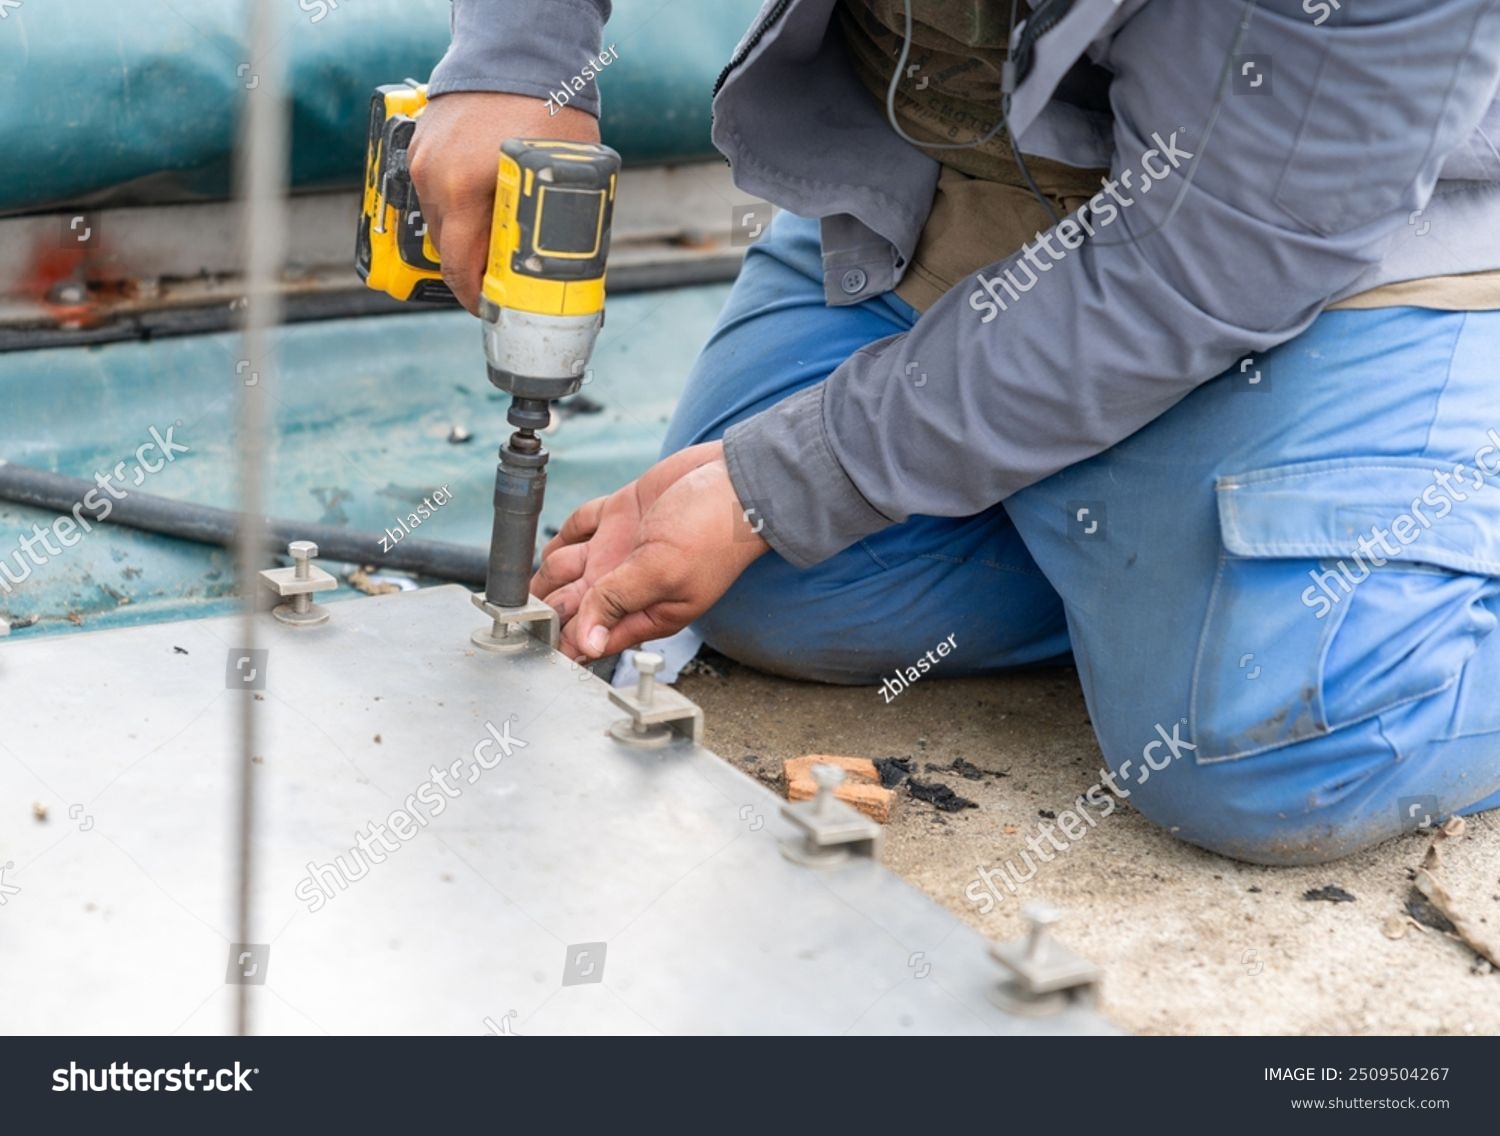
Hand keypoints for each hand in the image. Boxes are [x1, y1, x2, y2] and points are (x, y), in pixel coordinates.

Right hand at [408, 92, 598, 312]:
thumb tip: (559, 269)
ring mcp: (422, 159)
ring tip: (495, 243)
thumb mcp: (564, 177)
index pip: (460, 267)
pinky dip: (456, 206)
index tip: (494, 308)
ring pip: (439, 221)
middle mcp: (433, 177)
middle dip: (473, 269)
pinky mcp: (420, 145)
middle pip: (447, 249)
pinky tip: (483, 205)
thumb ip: (552, 224)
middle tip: (501, 283)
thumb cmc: (549, 108)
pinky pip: (434, 192)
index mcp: (463, 189)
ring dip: (464, 237)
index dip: (477, 297)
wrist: (520, 51)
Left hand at [532, 441, 770, 658]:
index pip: (590, 638)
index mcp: (643, 611)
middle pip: (571, 605)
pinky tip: (553, 539)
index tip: (526, 639)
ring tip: (515, 577)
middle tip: (510, 607)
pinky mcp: (622, 514)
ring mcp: (622, 548)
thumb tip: (586, 645)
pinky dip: (564, 531)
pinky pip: (580, 526)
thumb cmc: (715, 532)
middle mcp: (628, 584)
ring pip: (567, 566)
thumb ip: (616, 602)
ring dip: (546, 570)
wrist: (739, 479)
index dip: (558, 641)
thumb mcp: (662, 572)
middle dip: (542, 607)